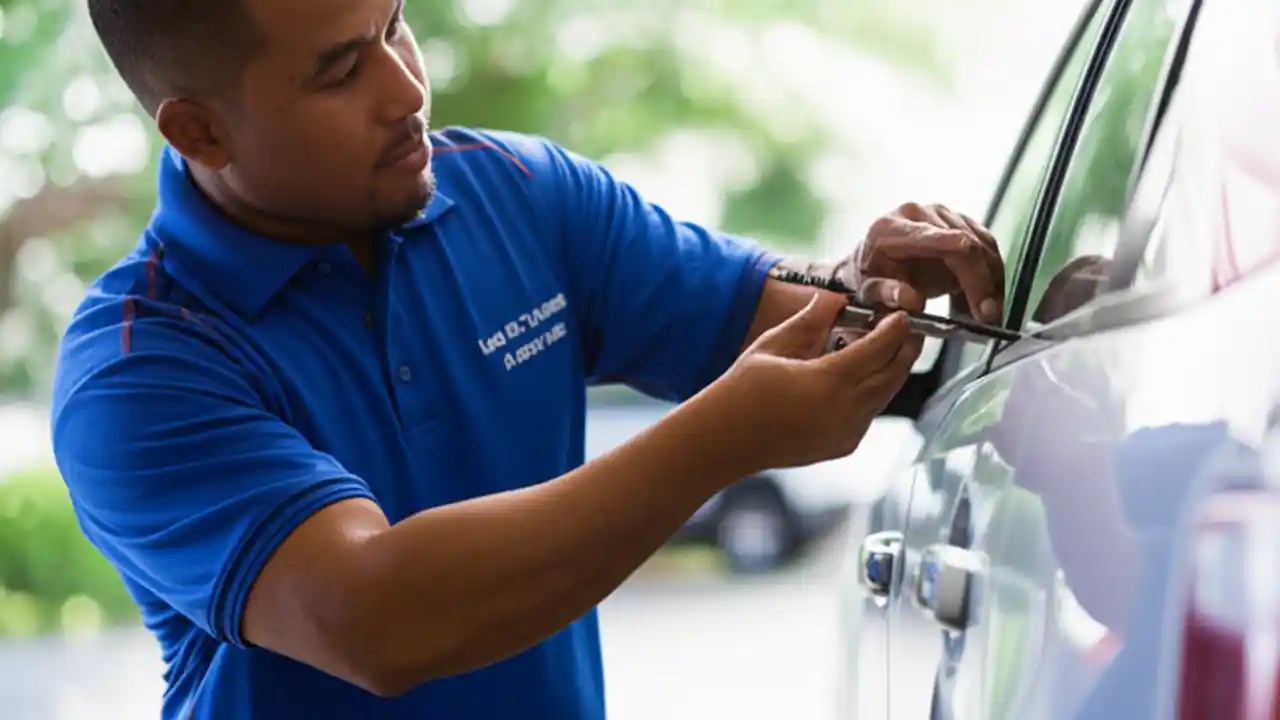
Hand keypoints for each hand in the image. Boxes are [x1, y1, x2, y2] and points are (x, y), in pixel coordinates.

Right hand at [707, 293, 921, 472]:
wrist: (725, 439)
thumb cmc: (742, 390)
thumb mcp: (773, 345)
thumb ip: (809, 321)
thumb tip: (834, 299)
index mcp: (829, 380)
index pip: (878, 349)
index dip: (895, 330)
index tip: (902, 316)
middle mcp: (845, 409)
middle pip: (892, 374)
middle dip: (906, 351)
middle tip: (911, 332)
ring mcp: (846, 432)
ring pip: (884, 397)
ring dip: (891, 373)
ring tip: (890, 353)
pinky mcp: (841, 446)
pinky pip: (869, 416)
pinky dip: (873, 396)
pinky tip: (863, 381)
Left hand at [836, 202, 1004, 321]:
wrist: (865, 261)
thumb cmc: (865, 277)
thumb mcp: (865, 292)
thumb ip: (884, 294)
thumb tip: (911, 300)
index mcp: (894, 228)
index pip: (951, 242)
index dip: (974, 276)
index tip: (983, 309)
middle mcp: (920, 214)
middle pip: (972, 245)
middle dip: (985, 286)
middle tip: (989, 319)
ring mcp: (940, 214)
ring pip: (984, 246)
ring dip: (991, 283)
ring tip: (985, 315)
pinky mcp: (955, 221)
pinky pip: (984, 247)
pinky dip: (988, 276)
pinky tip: (979, 301)